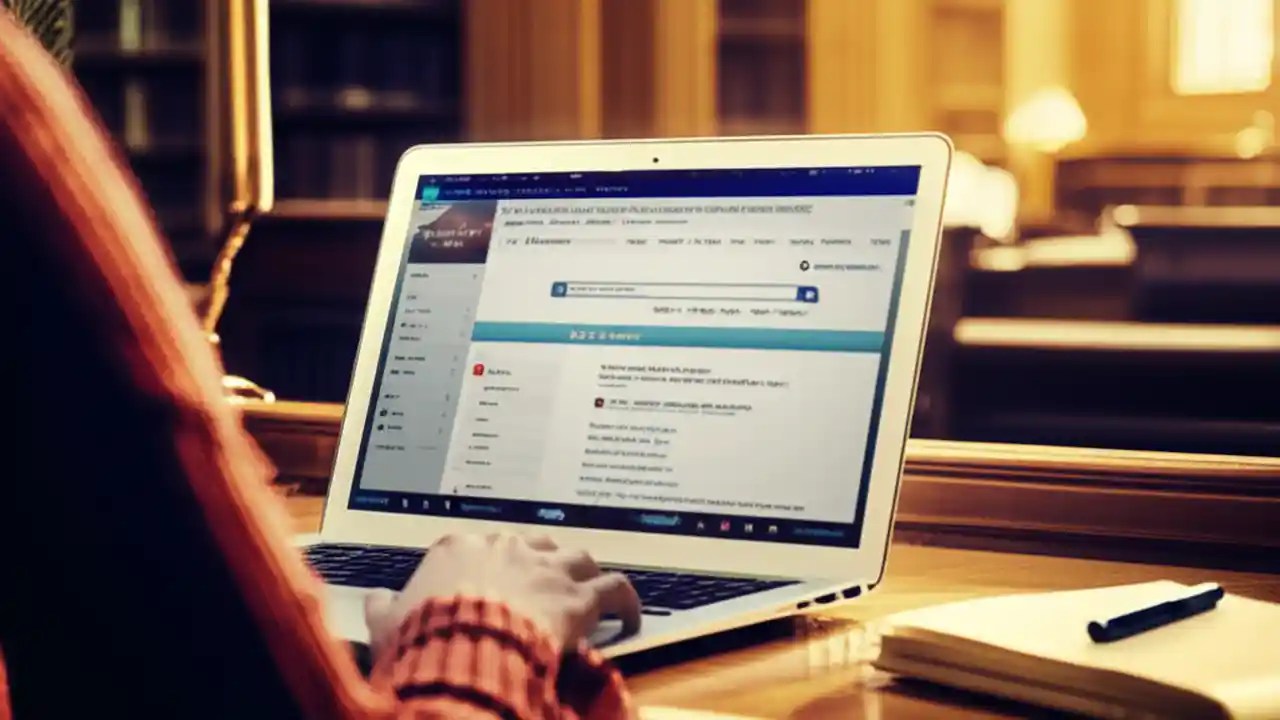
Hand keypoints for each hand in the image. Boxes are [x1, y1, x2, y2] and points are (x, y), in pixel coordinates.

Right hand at [363, 533, 640, 656]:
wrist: (460, 648)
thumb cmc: (424, 637)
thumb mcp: (388, 623)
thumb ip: (382, 607)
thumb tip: (374, 600)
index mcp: (459, 547)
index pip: (481, 545)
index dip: (493, 565)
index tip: (497, 582)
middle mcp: (507, 547)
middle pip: (535, 544)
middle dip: (542, 564)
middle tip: (546, 587)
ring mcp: (546, 567)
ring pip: (578, 557)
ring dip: (585, 574)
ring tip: (590, 592)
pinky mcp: (577, 596)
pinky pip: (615, 588)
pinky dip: (625, 600)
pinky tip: (629, 616)